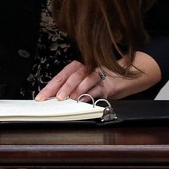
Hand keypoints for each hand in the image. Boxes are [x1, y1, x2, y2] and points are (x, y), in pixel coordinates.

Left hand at [34, 52, 160, 101]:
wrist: (127, 76)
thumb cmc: (102, 81)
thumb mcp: (85, 84)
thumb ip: (71, 89)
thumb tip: (53, 100)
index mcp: (78, 68)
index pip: (61, 75)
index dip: (50, 86)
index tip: (41, 97)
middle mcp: (87, 69)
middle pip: (70, 76)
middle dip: (60, 88)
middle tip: (54, 98)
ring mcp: (98, 76)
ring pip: (84, 79)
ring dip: (75, 89)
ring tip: (67, 98)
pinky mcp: (108, 85)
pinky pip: (98, 89)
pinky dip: (90, 94)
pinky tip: (83, 100)